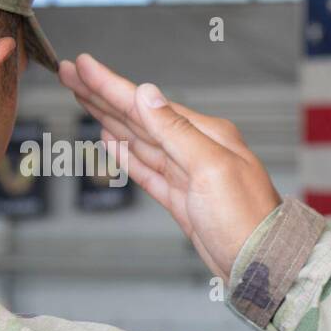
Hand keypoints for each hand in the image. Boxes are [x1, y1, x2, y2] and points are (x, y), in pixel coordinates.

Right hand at [58, 54, 281, 278]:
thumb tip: (147, 93)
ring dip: (110, 120)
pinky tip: (112, 141)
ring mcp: (188, 176)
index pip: (147, 104)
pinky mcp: (183, 200)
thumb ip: (175, 130)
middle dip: (102, 96)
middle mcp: (197, 150)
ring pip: (140, 141)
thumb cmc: (246, 219)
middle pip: (139, 117)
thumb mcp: (209, 168)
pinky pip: (148, 170)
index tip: (81, 65)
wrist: (260, 265)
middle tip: (69, 74)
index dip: (110, 84)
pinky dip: (127, 155)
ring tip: (83, 99)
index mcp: (206, 135)